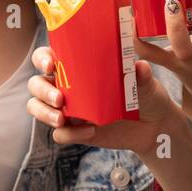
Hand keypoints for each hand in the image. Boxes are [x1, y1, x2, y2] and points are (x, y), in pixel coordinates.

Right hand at [27, 52, 180, 158]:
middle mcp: (68, 85)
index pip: (48, 56)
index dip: (42, 58)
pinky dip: (69, 134)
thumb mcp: (146, 82)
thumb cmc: (147, 94)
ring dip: (44, 112)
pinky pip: (60, 134)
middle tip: (59, 99)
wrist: (154, 126)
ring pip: (37, 107)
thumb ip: (141, 75)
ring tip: (62, 119)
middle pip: (37, 83)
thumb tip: (139, 67)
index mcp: (78, 66)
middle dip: (42, 90)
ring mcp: (69, 109)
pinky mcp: (75, 131)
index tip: (51, 64)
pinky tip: (90, 131)